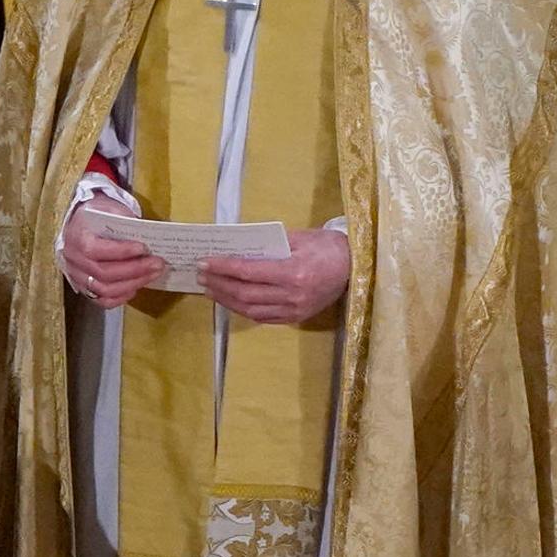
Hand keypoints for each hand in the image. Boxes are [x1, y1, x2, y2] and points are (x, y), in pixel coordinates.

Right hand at [61, 195, 164, 308]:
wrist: (81, 225)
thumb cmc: (97, 216)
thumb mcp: (109, 208)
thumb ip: (124, 220)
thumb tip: (145, 235)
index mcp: (76, 237)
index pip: (95, 250)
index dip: (121, 251)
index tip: (143, 248)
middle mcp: (73, 260)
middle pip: (103, 273)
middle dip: (135, 270)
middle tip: (158, 263)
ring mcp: (77, 276)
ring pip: (104, 290)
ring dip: (133, 283)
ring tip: (153, 274)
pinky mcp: (85, 288)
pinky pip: (103, 300)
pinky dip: (122, 296)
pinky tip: (136, 286)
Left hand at [198, 224, 353, 327]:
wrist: (356, 267)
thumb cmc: (327, 247)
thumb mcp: (300, 237)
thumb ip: (269, 244)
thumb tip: (236, 247)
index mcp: (293, 272)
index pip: (248, 272)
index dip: (223, 268)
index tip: (204, 262)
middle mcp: (292, 295)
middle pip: (245, 293)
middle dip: (219, 284)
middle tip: (200, 276)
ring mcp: (294, 310)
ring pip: (250, 309)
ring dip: (226, 300)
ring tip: (210, 290)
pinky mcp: (297, 318)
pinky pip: (263, 317)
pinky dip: (243, 309)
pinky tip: (230, 301)